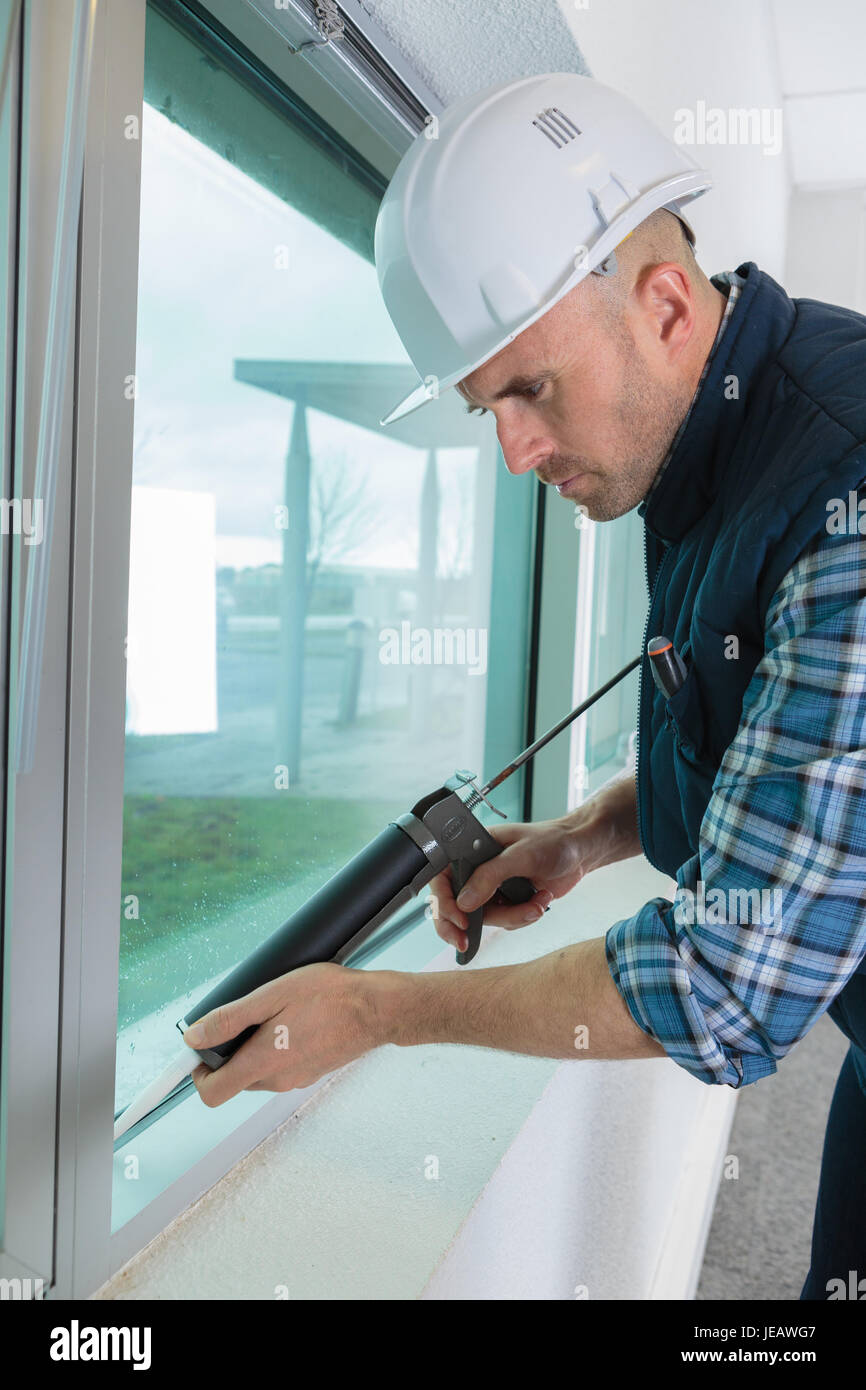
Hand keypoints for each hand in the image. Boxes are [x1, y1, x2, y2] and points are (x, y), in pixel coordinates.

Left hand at [182, 962, 375, 1106]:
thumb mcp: (272, 996)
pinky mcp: (313, 1070)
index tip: (199, 1049)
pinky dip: (279, 1046)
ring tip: (275, 1011)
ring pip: (260, 1070)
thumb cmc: (330, 997)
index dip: (198, 1072)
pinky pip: (283, 1064)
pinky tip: (296, 1018)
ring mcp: (297, 1078)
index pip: (212, 1093)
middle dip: (231, 1050)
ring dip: (257, 1046)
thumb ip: (230, 1019)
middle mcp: (278, 1080)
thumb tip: (194, 1037)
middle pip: (235, 1077)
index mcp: (262, 1064)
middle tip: (244, 1014)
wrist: (378, 1009)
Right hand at [428, 816, 587, 952]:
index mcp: (472, 851)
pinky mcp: (508, 901)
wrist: (580, 851)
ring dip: (512, 918)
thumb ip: (490, 876)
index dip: (445, 903)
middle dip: (463, 927)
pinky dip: (524, 917)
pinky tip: (541, 900)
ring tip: (536, 903)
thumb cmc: (552, 841)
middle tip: (465, 943)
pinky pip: (506, 921)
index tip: (460, 920)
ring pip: (485, 919)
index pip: (443, 879)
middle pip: (456, 906)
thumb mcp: (520, 855)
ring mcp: (492, 888)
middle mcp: (477, 871)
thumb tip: (465, 903)